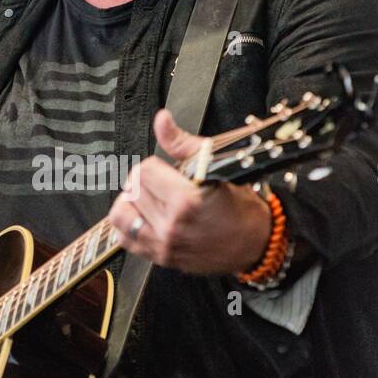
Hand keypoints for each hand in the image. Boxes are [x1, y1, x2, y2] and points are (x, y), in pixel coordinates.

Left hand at [106, 109, 272, 275]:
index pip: (144, 171)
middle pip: (132, 190)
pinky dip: (129, 225)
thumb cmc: (240, 206)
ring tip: (149, 198)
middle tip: (162, 183)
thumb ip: (181, 143)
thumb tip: (162, 120)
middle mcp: (171, 226)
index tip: (168, 170)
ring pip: (121, 214)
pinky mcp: (161, 257)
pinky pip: (125, 239)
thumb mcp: (214, 165)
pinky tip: (143, 216)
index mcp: (185, 201)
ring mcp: (164, 245)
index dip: (156, 165)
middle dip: (146, 181)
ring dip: (132, 202)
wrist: (256, 241)